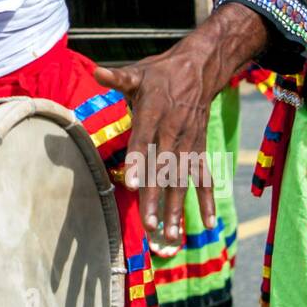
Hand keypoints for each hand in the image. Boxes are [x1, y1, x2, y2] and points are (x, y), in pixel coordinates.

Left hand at [94, 45, 215, 245]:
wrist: (200, 70)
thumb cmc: (160, 75)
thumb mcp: (138, 73)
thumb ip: (118, 78)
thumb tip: (97, 71)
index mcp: (153, 114)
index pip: (143, 142)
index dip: (137, 163)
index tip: (130, 185)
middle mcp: (173, 132)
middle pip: (163, 170)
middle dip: (155, 198)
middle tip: (148, 226)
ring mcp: (189, 144)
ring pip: (183, 180)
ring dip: (178, 208)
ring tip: (172, 236)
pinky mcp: (200, 149)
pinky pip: (205, 177)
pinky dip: (208, 199)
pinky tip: (209, 223)